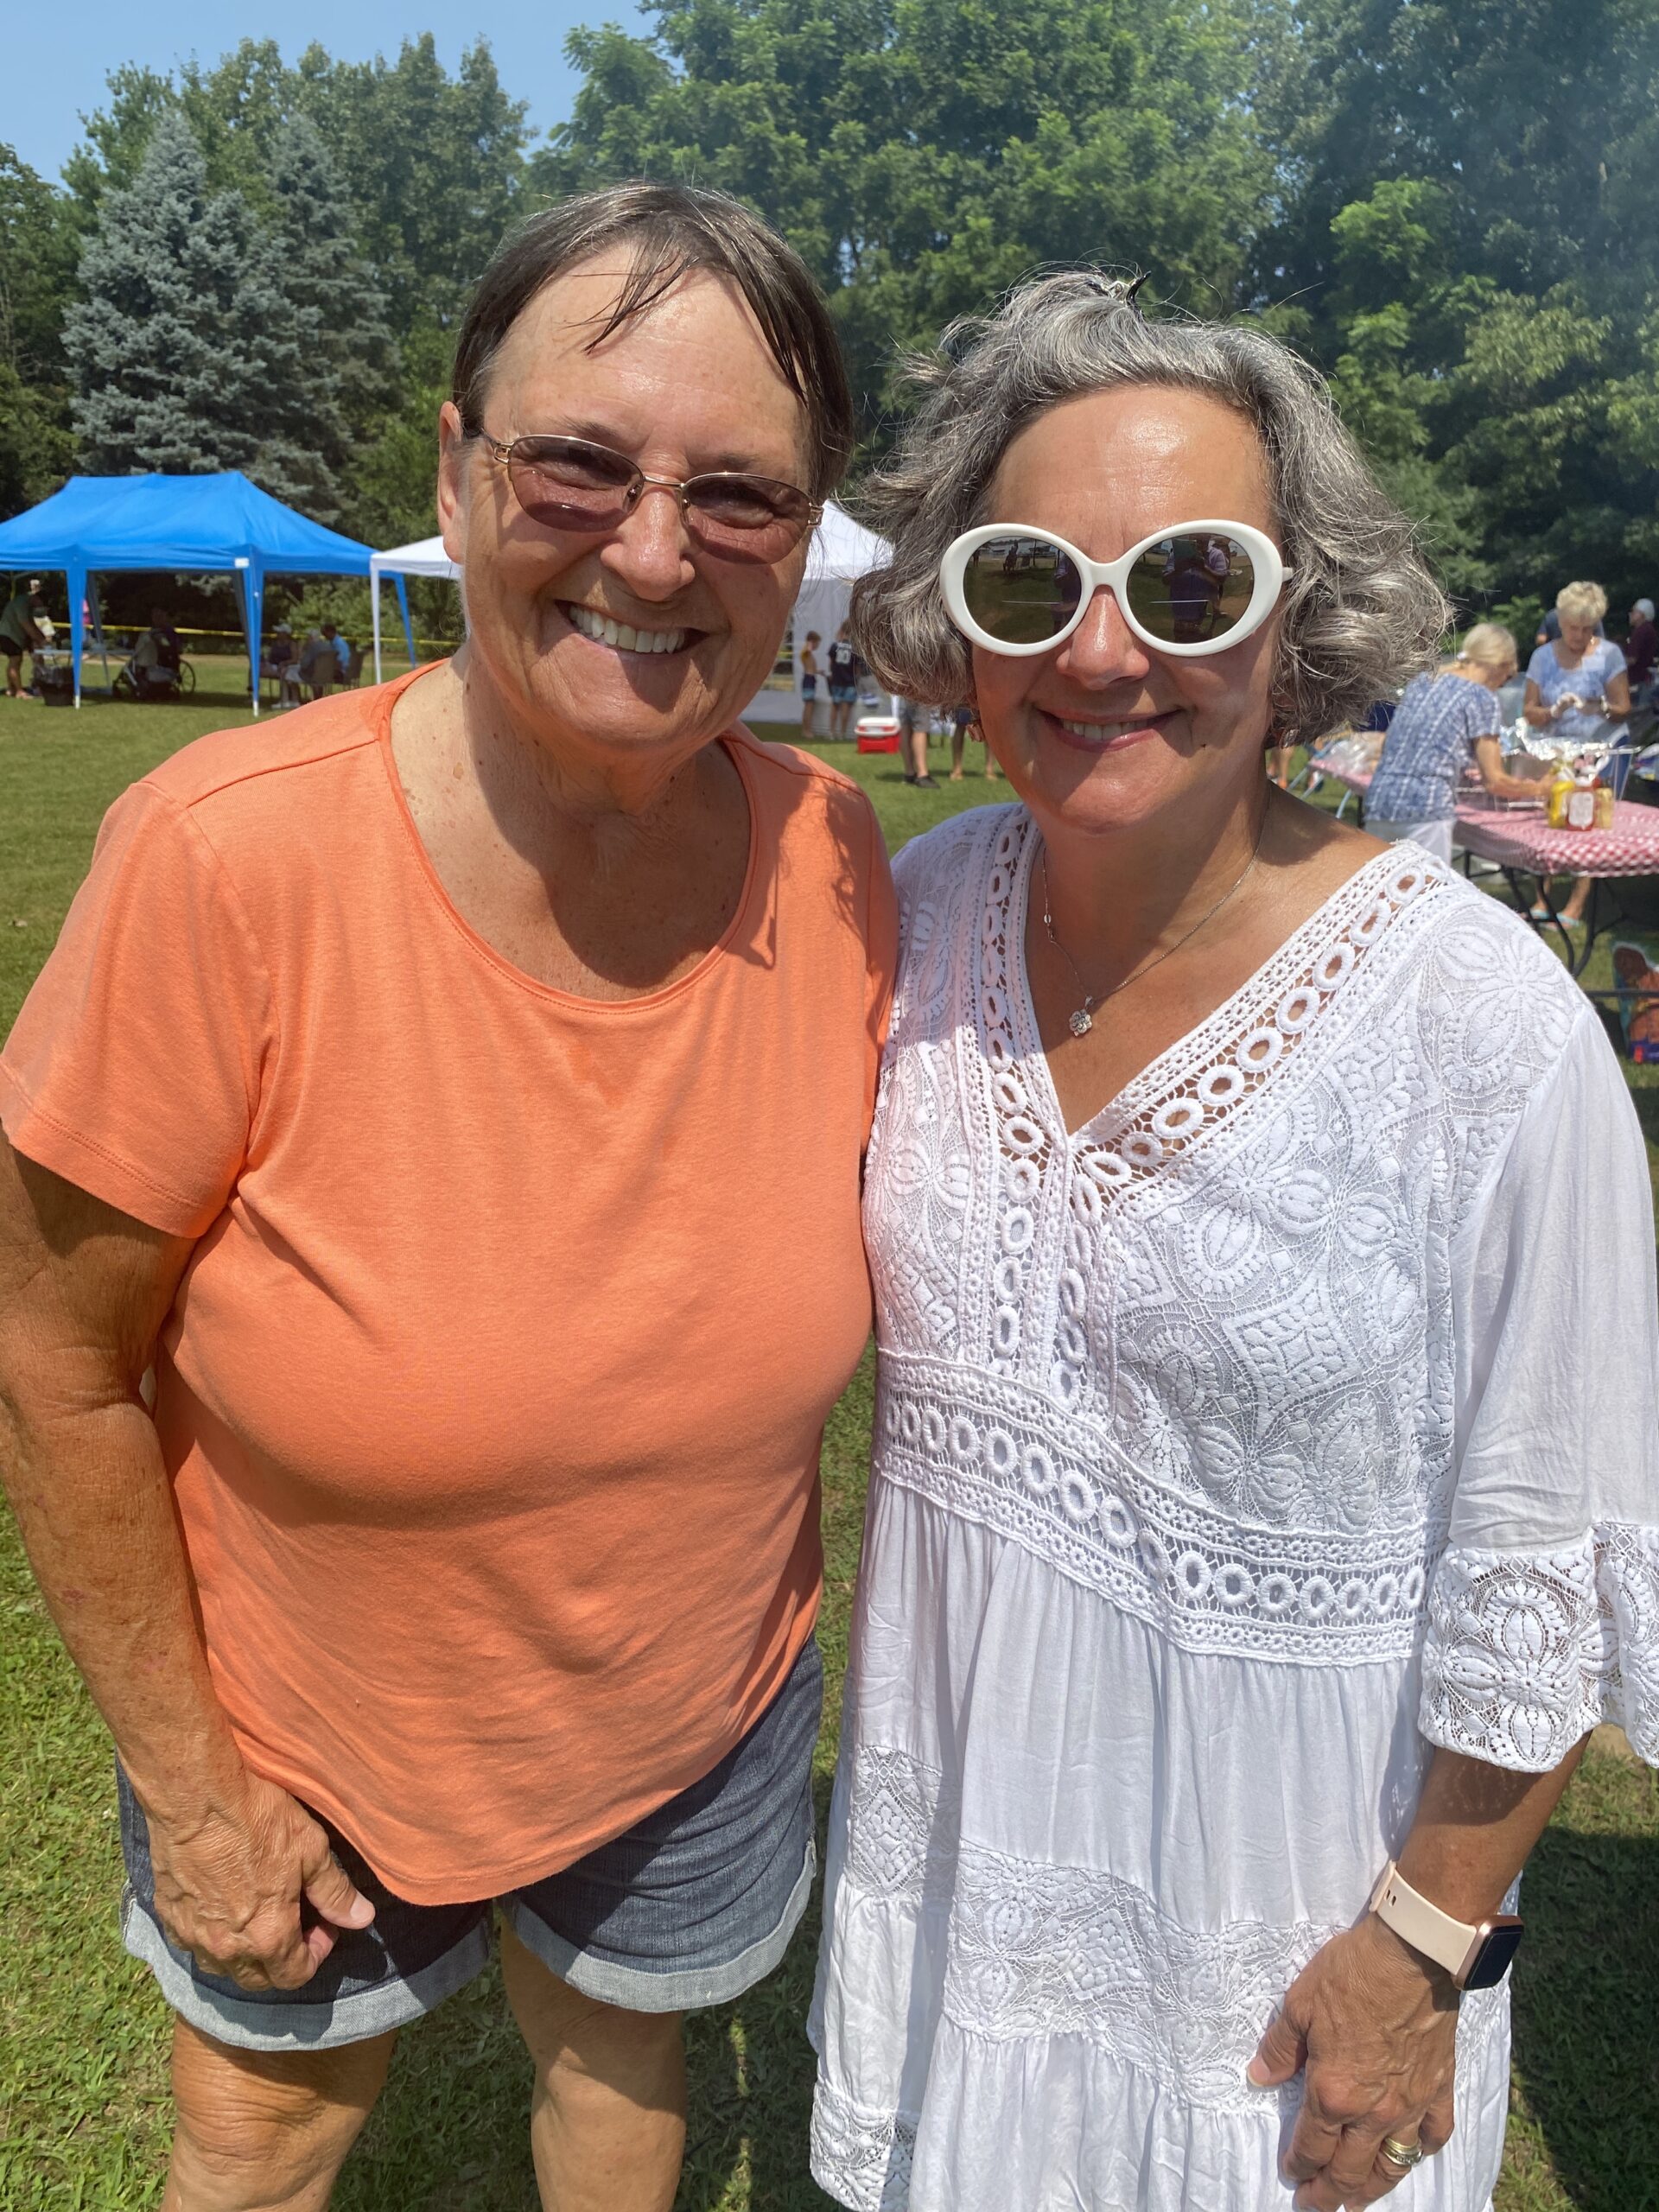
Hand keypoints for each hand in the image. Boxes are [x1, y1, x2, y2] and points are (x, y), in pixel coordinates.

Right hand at [144, 1763, 374, 1990]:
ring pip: (223, 1967)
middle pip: (259, 1980)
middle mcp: (227, 1949)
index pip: (295, 1976)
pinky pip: (192, 1944)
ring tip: (258, 1916)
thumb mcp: (310, 1849)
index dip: (316, 1953)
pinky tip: (221, 1908)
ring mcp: (191, 1936)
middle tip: (295, 1920)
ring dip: (245, 1954)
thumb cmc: (256, 1819)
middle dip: (282, 1960)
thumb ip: (335, 1892)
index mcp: (267, 1937)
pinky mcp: (167, 1917)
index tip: (323, 1924)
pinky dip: (211, 1938)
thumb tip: (363, 1918)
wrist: (194, 1797)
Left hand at [1247, 1916, 1458, 2208]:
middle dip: (1330, 2193)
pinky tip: (1412, 2154)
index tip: (1290, 2174)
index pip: (1312, 2146)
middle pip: (1350, 2170)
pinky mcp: (1439, 2091)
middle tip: (1317, 2205)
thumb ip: (1280, 2048)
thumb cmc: (1350, 1975)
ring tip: (1358, 2201)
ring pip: (1392, 2166)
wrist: (1411, 1956)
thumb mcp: (1300, 2004)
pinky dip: (1421, 2151)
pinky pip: (1433, 2136)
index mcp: (1333, 2093)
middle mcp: (1373, 2112)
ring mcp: (1409, 2106)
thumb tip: (1259, 2078)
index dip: (1298, 2165)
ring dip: (1373, 2189)